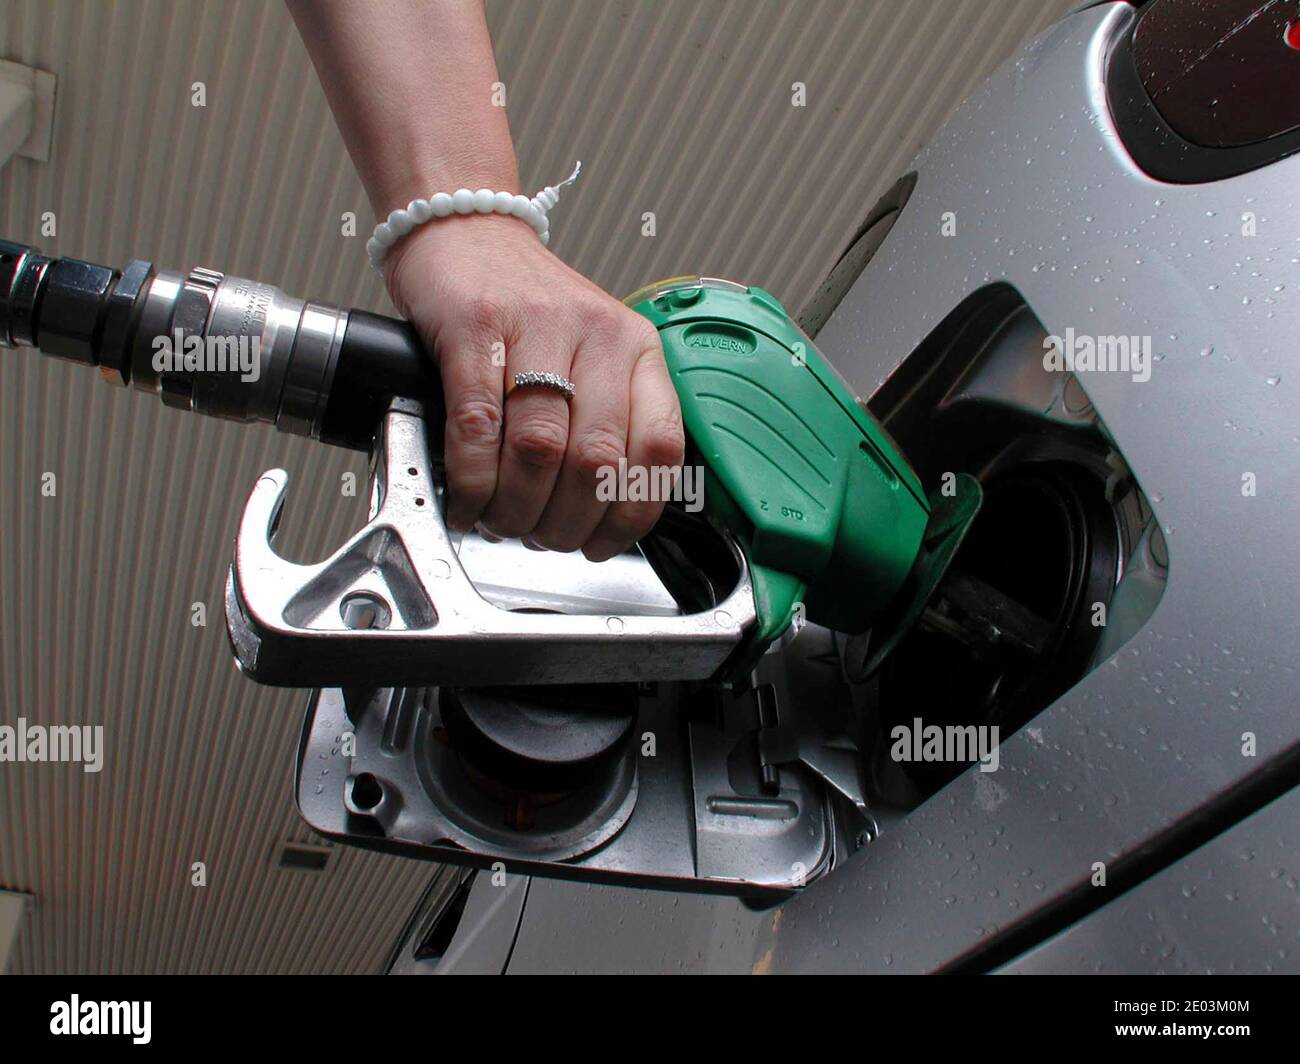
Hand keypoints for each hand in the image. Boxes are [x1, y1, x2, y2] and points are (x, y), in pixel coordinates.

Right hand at [384, 213, 683, 561]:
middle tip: (540, 536)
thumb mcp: (593, 354)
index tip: (601, 542)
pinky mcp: (477, 326)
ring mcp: (537, 325)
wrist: (465, 230)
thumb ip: (610, 419)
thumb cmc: (527, 306)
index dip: (629, 513)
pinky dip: (472, 479)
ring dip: (517, 508)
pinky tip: (467, 498)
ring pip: (540, 449)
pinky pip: (478, 424)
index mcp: (637, 348)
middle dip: (565, 522)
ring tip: (502, 521)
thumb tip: (603, 514)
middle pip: (596, 460)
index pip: (660, 448)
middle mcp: (598, 333)